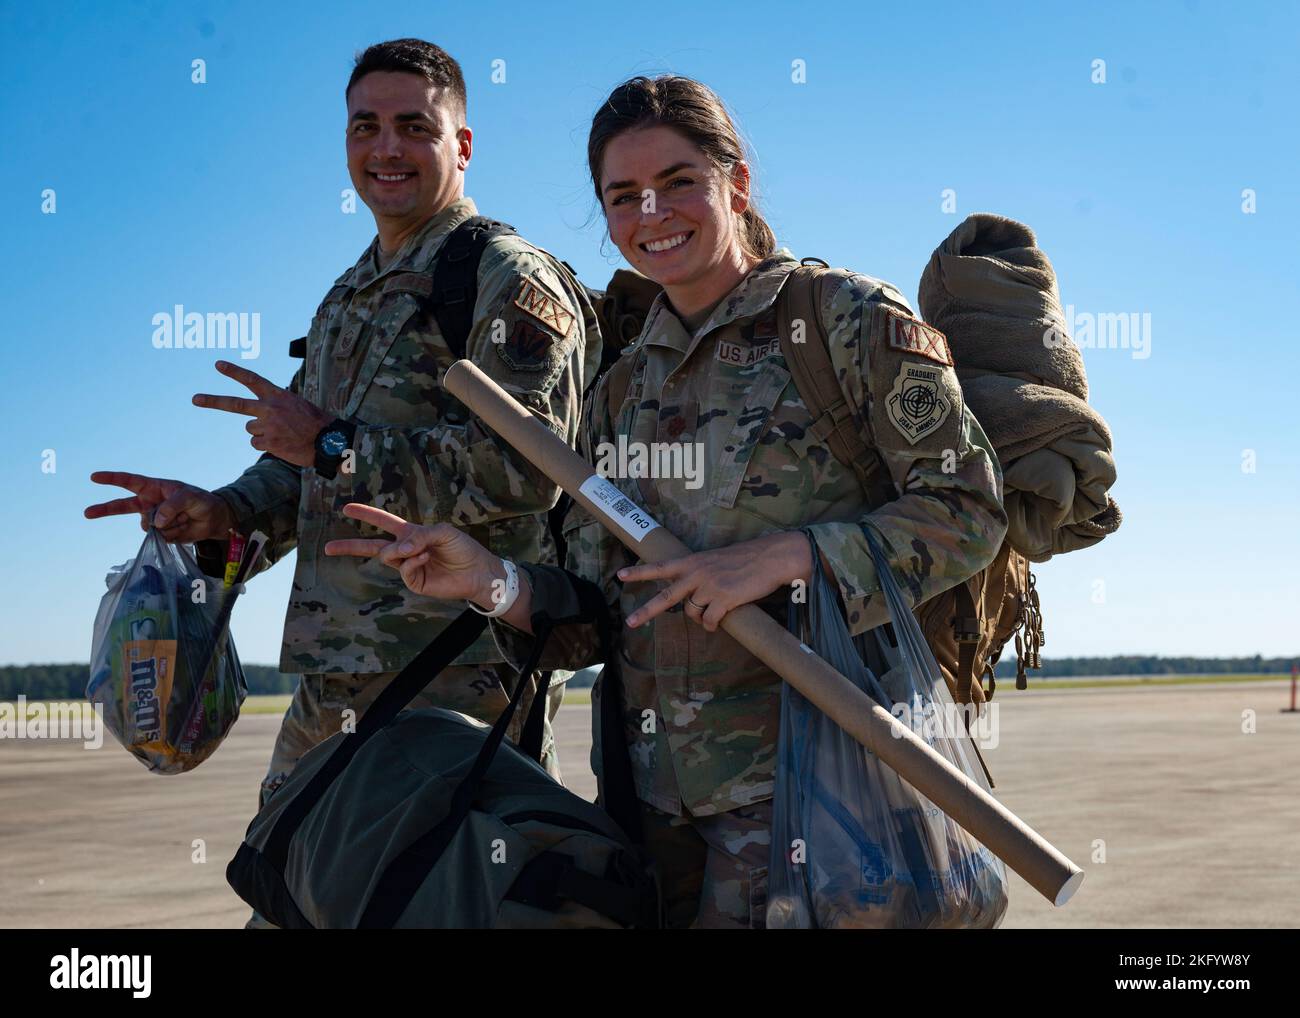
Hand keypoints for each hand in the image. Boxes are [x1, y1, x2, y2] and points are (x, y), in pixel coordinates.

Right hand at [84, 471, 235, 542]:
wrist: (214, 519)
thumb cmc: (202, 501)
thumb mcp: (190, 497)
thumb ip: (173, 505)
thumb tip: (156, 522)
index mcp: (154, 488)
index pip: (129, 482)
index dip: (112, 479)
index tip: (94, 477)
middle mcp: (150, 504)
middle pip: (122, 506)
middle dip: (105, 509)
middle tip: (87, 513)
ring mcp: (154, 520)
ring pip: (150, 526)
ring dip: (170, 524)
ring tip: (185, 517)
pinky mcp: (161, 535)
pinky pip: (161, 537)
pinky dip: (175, 533)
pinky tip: (184, 527)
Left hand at [192, 361, 331, 467]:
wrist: (327, 442)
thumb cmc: (315, 423)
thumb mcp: (297, 405)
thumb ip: (275, 406)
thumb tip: (255, 419)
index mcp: (277, 396)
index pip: (252, 380)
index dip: (234, 372)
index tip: (218, 365)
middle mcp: (269, 408)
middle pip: (235, 404)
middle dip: (212, 401)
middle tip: (194, 399)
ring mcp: (267, 426)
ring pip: (251, 429)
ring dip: (262, 433)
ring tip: (282, 433)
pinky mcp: (267, 442)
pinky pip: (256, 444)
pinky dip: (266, 445)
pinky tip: (282, 443)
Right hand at [324, 503, 501, 604]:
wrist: (478, 572)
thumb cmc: (463, 548)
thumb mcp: (442, 532)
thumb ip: (418, 536)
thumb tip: (396, 550)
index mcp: (411, 534)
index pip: (383, 522)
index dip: (366, 514)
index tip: (346, 508)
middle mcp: (406, 550)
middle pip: (372, 547)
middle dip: (350, 546)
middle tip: (327, 548)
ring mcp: (408, 567)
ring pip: (388, 557)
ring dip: (400, 551)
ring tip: (419, 551)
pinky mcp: (414, 582)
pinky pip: (403, 570)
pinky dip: (411, 562)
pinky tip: (424, 558)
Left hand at [618, 531, 812, 631]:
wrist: (769, 558)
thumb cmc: (744, 559)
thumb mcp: (714, 560)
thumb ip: (699, 575)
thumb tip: (692, 597)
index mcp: (693, 562)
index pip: (660, 567)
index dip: (640, 572)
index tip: (620, 576)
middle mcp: (697, 574)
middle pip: (666, 597)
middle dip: (646, 612)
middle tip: (630, 623)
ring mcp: (709, 587)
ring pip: (692, 612)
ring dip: (700, 617)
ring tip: (714, 610)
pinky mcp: (724, 599)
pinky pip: (709, 621)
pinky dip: (711, 624)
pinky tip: (718, 622)